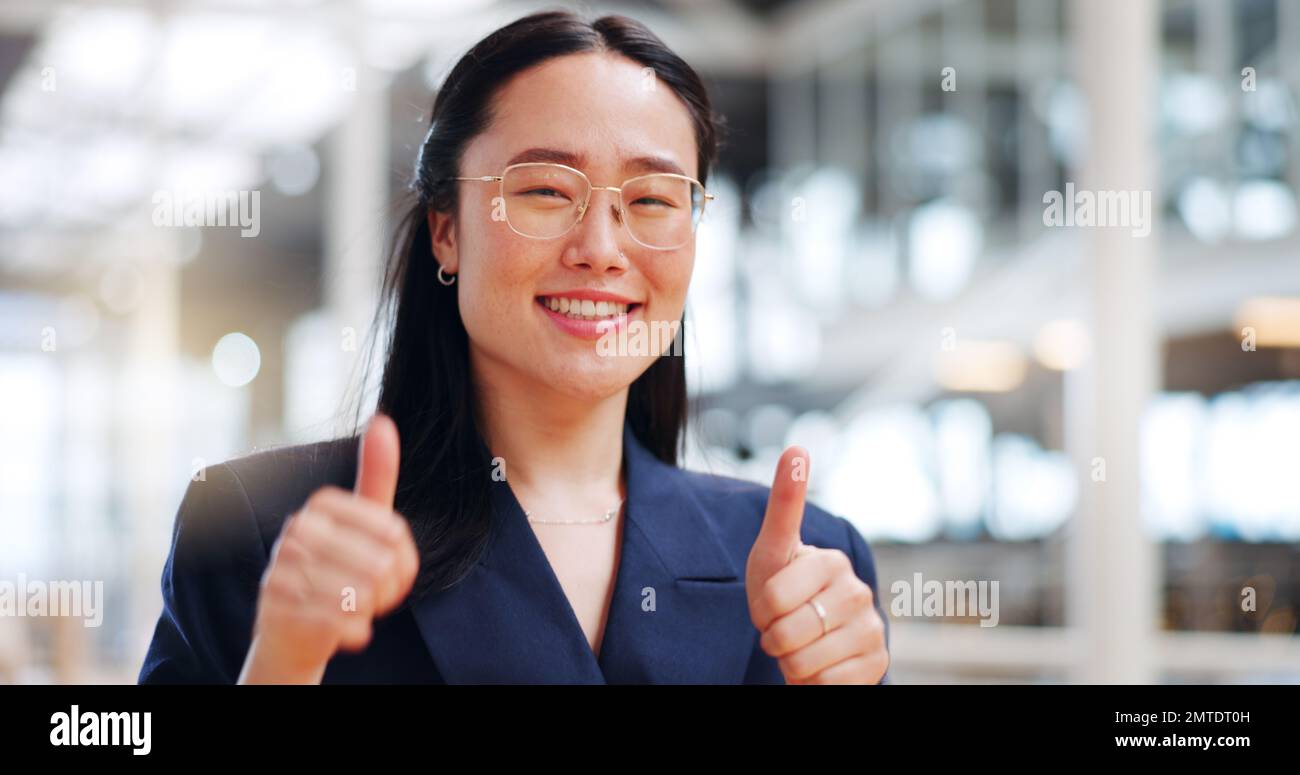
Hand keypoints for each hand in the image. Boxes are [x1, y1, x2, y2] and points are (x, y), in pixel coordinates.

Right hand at [239, 413, 419, 683]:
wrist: (293, 629)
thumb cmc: (335, 570)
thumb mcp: (362, 522)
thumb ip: (376, 476)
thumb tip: (383, 419)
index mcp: (321, 504)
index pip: (394, 532)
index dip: (403, 562)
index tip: (391, 572)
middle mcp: (297, 529)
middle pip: (380, 564)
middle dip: (387, 591)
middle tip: (374, 599)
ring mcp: (281, 566)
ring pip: (361, 592)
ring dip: (369, 611)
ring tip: (358, 611)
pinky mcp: (276, 607)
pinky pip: (339, 620)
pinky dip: (355, 632)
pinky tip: (350, 631)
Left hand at [745, 447, 888, 684]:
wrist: (808, 634)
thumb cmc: (784, 588)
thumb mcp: (773, 550)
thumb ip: (785, 503)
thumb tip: (797, 447)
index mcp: (830, 562)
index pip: (772, 599)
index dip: (759, 609)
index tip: (768, 603)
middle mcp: (858, 592)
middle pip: (788, 633)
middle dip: (773, 637)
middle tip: (782, 626)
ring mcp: (872, 629)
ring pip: (805, 663)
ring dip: (790, 663)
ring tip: (798, 646)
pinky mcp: (877, 664)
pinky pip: (827, 685)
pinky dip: (812, 683)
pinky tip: (819, 665)